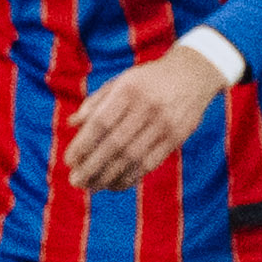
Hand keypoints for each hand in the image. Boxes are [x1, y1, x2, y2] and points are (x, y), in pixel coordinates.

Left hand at [59, 51, 226, 191]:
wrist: (192, 74)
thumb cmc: (148, 80)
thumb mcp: (121, 81)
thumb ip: (96, 101)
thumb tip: (71, 124)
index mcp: (128, 90)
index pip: (101, 123)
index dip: (83, 144)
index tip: (69, 160)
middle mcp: (147, 107)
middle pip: (115, 144)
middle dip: (92, 166)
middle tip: (75, 180)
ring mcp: (164, 123)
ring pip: (133, 158)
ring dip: (109, 177)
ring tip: (91, 187)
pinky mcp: (177, 137)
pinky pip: (151, 164)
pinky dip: (130, 177)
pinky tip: (114, 185)